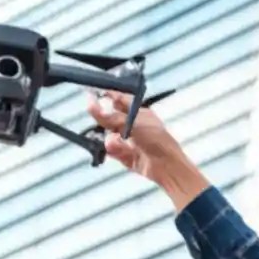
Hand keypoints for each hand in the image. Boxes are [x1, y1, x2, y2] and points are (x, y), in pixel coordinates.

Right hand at [86, 90, 208, 209]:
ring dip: (112, 139)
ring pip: (109, 135)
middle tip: (97, 116)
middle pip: (110, 117)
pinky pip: (111, 149)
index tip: (92, 92)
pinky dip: (114, 150)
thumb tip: (93, 107)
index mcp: (139, 112)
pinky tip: (122, 152)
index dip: (107, 95)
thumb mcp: (135, 124)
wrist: (166, 166)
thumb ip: (113, 117)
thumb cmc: (158, 141)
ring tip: (120, 143)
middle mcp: (132, 125)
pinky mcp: (125, 154)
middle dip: (103, 119)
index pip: (119, 99)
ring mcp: (128, 140)